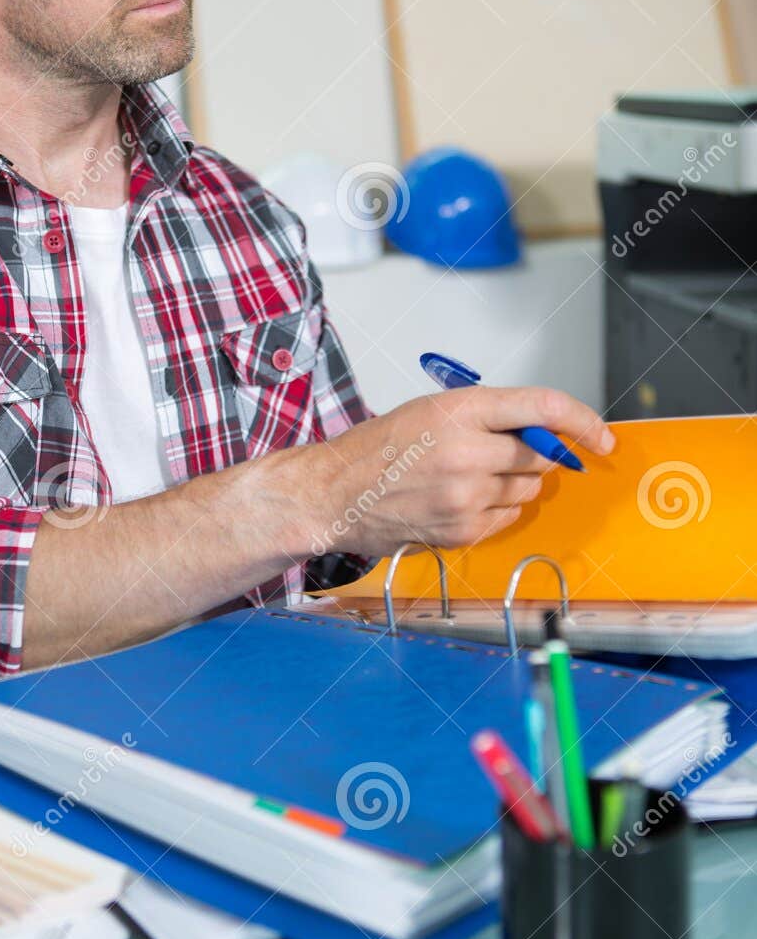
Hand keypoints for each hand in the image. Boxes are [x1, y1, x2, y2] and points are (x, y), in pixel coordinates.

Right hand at [310, 385, 613, 557]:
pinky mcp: (464, 530)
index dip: (583, 421)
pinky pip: (508, 517)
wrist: (336, 493)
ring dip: (515, 482)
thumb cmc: (379, 448)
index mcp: (460, 410)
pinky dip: (496, 507)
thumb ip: (490, 415)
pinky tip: (460, 499)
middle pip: (542, 454)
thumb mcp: (432, 409)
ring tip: (470, 476)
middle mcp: (468, 452)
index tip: (602, 435)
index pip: (544, 408)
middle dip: (537, 453)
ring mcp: (467, 496)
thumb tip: (547, 431)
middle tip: (505, 452)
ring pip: (529, 489)